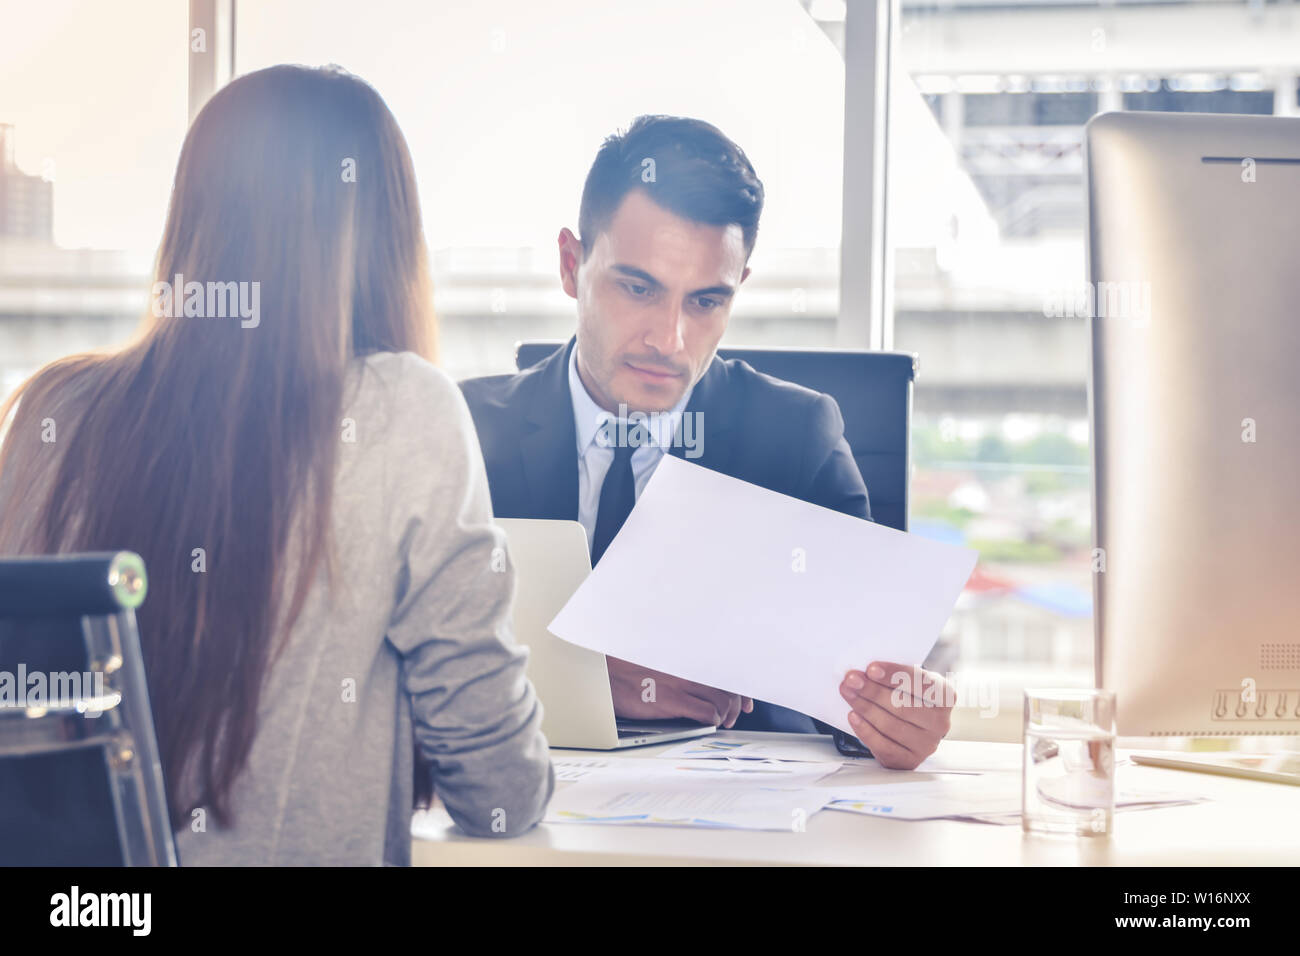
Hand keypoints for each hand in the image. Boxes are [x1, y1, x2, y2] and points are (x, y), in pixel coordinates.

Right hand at [607, 656, 753, 727]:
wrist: (609, 677)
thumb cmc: (632, 673)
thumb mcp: (662, 666)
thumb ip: (684, 672)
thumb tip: (703, 685)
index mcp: (688, 660)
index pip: (725, 671)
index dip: (740, 689)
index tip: (745, 701)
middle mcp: (689, 668)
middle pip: (728, 686)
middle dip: (738, 704)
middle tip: (736, 715)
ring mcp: (683, 684)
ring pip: (723, 700)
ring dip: (728, 714)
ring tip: (723, 721)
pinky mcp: (674, 701)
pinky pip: (708, 713)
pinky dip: (714, 720)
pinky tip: (710, 723)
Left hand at [839, 661, 954, 769]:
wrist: (914, 727)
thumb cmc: (909, 697)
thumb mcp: (910, 682)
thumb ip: (895, 676)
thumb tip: (865, 673)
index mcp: (945, 696)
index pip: (920, 683)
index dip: (894, 675)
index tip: (870, 669)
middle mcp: (940, 722)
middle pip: (902, 705)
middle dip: (872, 691)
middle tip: (851, 680)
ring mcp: (927, 744)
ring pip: (891, 725)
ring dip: (864, 707)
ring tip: (848, 693)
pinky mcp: (910, 760)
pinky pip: (884, 746)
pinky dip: (865, 730)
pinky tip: (853, 716)